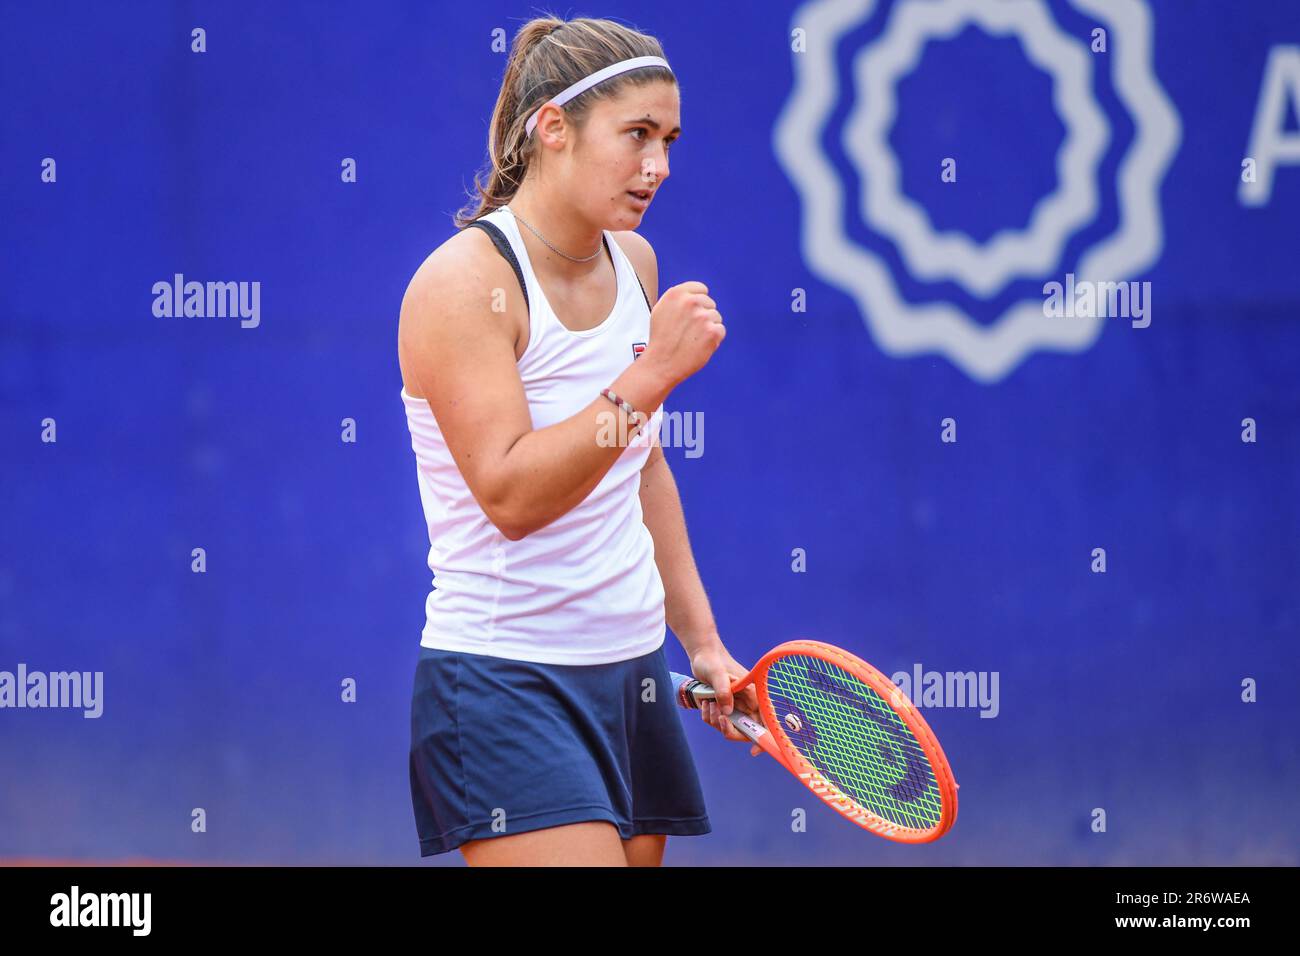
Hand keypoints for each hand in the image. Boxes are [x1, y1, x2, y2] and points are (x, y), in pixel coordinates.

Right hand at [642, 281, 724, 386]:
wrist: (661, 364)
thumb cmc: (661, 339)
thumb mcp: (661, 310)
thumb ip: (677, 298)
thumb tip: (694, 293)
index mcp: (676, 294)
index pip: (701, 289)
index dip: (698, 303)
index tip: (692, 314)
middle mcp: (690, 302)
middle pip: (710, 303)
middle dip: (703, 316)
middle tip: (688, 331)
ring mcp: (703, 317)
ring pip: (716, 317)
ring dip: (708, 327)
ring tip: (692, 339)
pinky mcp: (712, 331)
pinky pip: (720, 330)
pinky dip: (713, 339)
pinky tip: (699, 345)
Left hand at [688, 642, 762, 756]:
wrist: (701, 656)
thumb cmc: (712, 661)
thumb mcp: (716, 673)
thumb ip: (723, 691)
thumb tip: (727, 712)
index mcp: (753, 695)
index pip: (766, 720)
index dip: (764, 738)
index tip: (754, 750)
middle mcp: (747, 702)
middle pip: (746, 730)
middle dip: (730, 729)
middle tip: (719, 719)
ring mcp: (735, 706)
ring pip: (729, 727)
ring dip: (716, 720)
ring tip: (709, 702)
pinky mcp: (724, 707)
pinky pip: (718, 722)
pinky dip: (709, 717)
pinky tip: (705, 702)